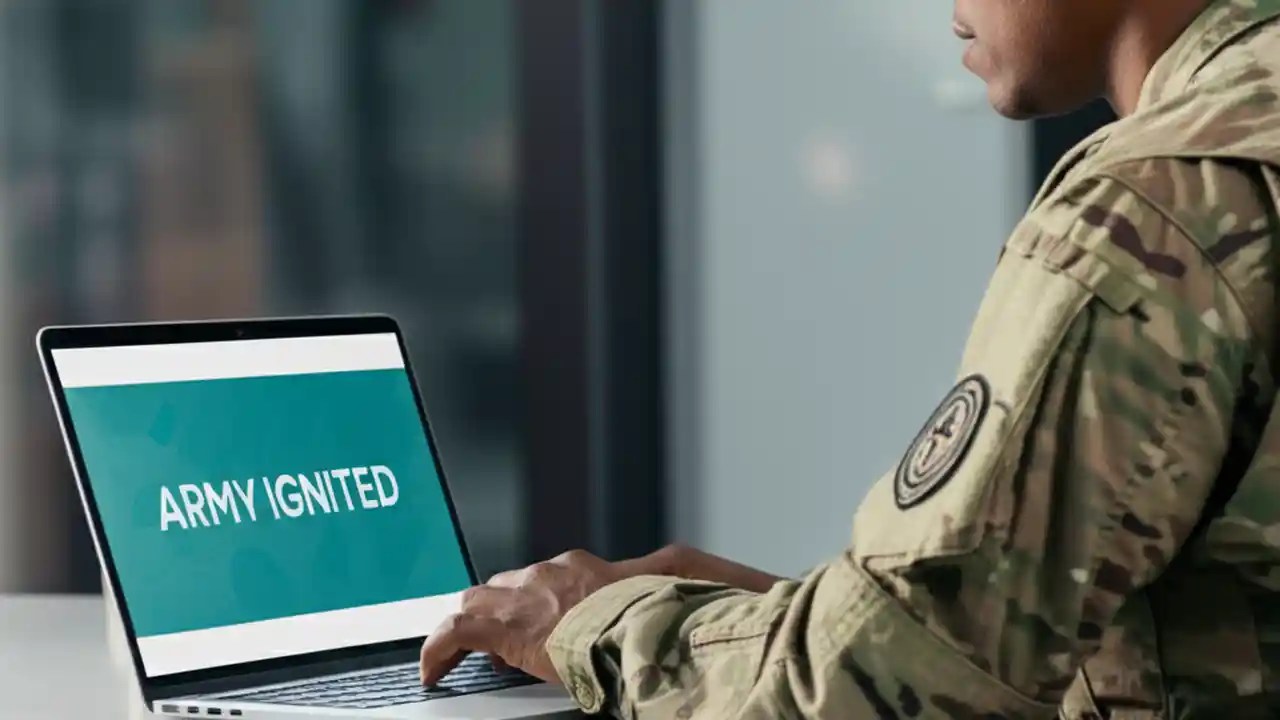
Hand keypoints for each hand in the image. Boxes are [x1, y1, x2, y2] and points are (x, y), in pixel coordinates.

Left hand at [418, 546, 783, 685]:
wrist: (644, 628)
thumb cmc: (665, 617)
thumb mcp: (689, 591)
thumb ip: (703, 590)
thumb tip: (762, 589)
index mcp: (596, 569)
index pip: (558, 577)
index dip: (545, 599)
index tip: (547, 618)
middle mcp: (557, 573)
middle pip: (513, 584)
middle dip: (503, 607)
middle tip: (498, 639)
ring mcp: (527, 596)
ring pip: (481, 600)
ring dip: (470, 625)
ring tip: (456, 655)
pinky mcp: (506, 627)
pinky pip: (455, 633)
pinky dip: (440, 649)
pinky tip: (432, 671)